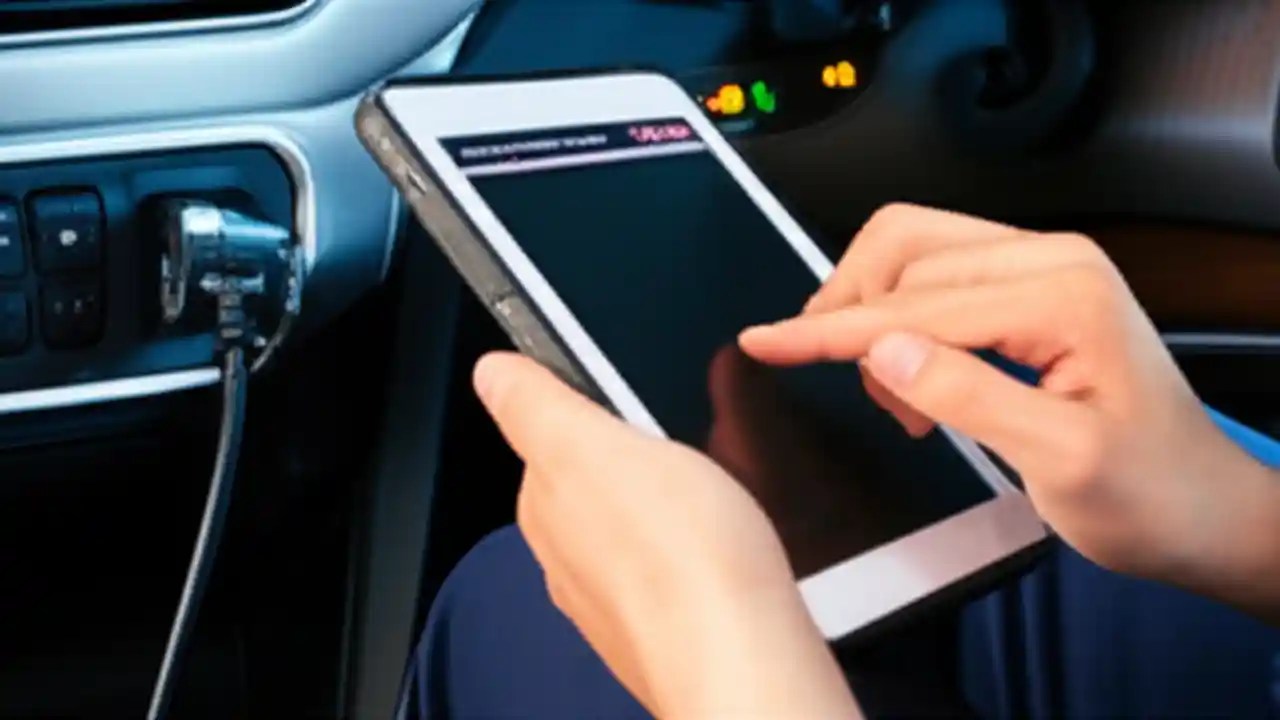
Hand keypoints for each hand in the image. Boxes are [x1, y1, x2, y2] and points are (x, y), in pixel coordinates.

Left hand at [473, 352, 861, 718]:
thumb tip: (491, 373)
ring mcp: (614, 597)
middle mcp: (567, 558)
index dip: (586, 411)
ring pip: (628, 530)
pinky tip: (718, 545)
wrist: (740, 653)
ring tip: (706, 491)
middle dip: (625, 460)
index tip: (625, 398)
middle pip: (588, 486)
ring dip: (659, 507)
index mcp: (545, 506)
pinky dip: (686, 550)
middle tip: (675, 441)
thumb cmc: (677, 553)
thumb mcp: (591, 444)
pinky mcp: (662, 623)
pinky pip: (666, 569)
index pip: (545, 439)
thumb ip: (533, 405)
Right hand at [740, 203, 1279, 618]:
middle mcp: (1052, 260)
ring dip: (876, 314)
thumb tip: (883, 349)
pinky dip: (902, 320)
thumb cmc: (1149, 495)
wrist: (1200, 510)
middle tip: (859, 394)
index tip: (766, 342)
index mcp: (1063, 294)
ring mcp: (1042, 268)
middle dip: (856, 318)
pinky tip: (916, 377)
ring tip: (895, 394)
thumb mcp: (1059, 461)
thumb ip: (967, 395)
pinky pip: (936, 278)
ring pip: (913, 255)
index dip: (832, 330)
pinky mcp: (1030, 289)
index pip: (915, 303)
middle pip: (905, 252)